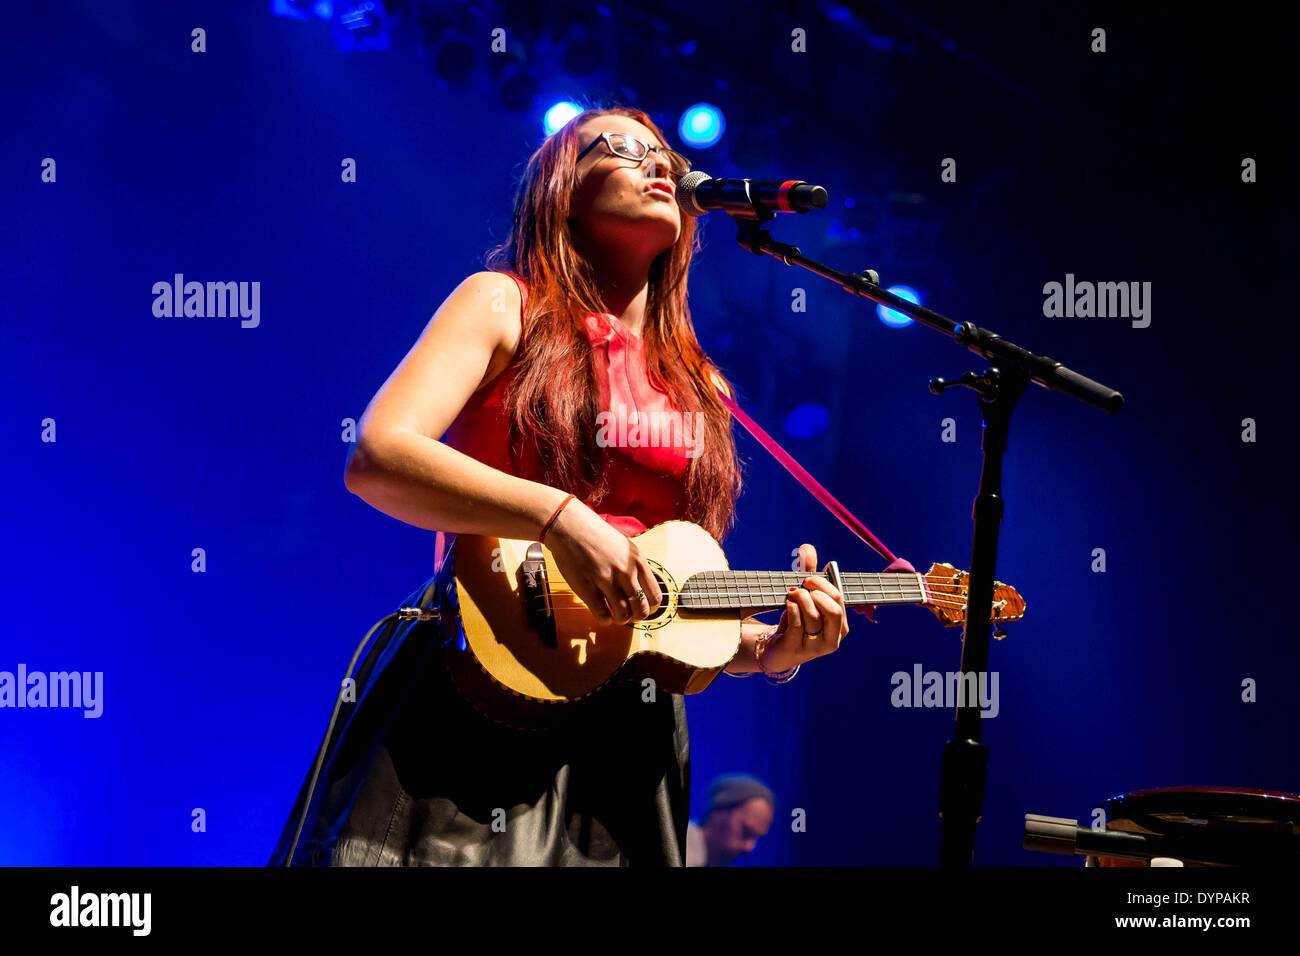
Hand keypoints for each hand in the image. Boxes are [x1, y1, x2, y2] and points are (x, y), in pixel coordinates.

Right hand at [540, 495, 661, 625]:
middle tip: (629, 615)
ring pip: (623, 614)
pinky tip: (603, 616)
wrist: (570, 526)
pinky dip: (605, 620)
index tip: (642, 608)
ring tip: (616, 616)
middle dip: (636, 617)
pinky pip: (602, 614)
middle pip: (641, 609)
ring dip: (620, 620)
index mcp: (638, 561)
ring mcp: (606, 580)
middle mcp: (625, 571)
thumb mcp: (625, 547)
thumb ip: (636, 566)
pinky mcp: (587, 587)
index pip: (655, 596)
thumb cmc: (596, 536)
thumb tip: (643, 589)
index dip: (650, 607)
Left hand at [761, 543, 848, 672]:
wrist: (777, 649)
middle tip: (801, 584)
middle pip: (833, 609)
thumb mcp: (805, 597)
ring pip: (814, 616)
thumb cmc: (796, 621)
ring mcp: (815, 647)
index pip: (838, 598)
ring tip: (791, 593)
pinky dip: (792, 608)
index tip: (807, 578)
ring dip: (800, 598)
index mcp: (840, 625)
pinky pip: (798, 624)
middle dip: (816, 591)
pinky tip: (788, 603)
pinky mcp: (796, 650)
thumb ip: (808, 572)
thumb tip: (807, 547)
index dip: (823, 583)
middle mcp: (832, 639)